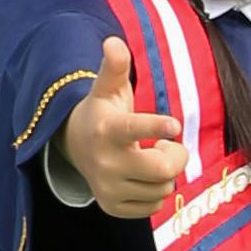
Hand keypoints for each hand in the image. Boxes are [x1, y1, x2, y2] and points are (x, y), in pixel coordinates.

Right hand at [61, 38, 186, 219]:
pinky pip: (155, 206)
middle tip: (167, 144)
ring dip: (165, 174)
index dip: (155, 127)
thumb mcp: (108, 88)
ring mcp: (108, 189)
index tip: (174, 125)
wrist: (74, 147)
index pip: (134, 129)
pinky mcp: (113, 208)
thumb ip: (115, 66)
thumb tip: (114, 42)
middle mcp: (106, 162)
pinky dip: (156, 192)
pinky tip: (141, 177)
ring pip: (163, 189)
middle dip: (175, 155)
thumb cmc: (103, 113)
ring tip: (149, 158)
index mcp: (108, 129)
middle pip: (163, 168)